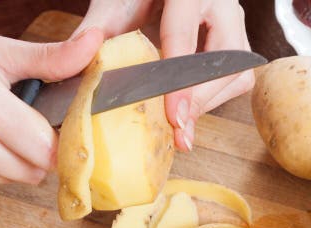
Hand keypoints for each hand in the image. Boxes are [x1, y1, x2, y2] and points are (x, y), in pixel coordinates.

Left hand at [74, 0, 253, 151]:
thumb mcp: (115, 4)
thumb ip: (96, 31)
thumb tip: (74, 71)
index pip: (184, 36)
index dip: (178, 82)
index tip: (173, 117)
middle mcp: (220, 3)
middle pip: (224, 62)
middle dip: (198, 101)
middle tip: (179, 132)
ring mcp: (233, 23)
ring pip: (236, 74)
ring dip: (206, 103)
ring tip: (179, 125)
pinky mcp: (236, 42)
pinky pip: (235, 78)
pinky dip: (210, 98)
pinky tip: (186, 109)